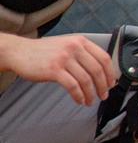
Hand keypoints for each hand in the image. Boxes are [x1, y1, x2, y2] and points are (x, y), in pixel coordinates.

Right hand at [1, 34, 115, 105]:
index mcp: (81, 41)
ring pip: (86, 80)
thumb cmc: (44, 51)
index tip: (111, 84)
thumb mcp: (67, 45)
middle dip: (103, 86)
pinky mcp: (54, 70)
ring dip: (91, 94)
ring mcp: (64, 58)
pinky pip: (73, 86)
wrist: (19, 52)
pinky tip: (79, 100)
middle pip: (97, 70)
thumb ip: (83, 54)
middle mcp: (74, 48)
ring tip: (90, 101)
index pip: (104, 58)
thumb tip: (101, 72)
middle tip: (104, 96)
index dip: (110, 73)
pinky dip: (79, 95)